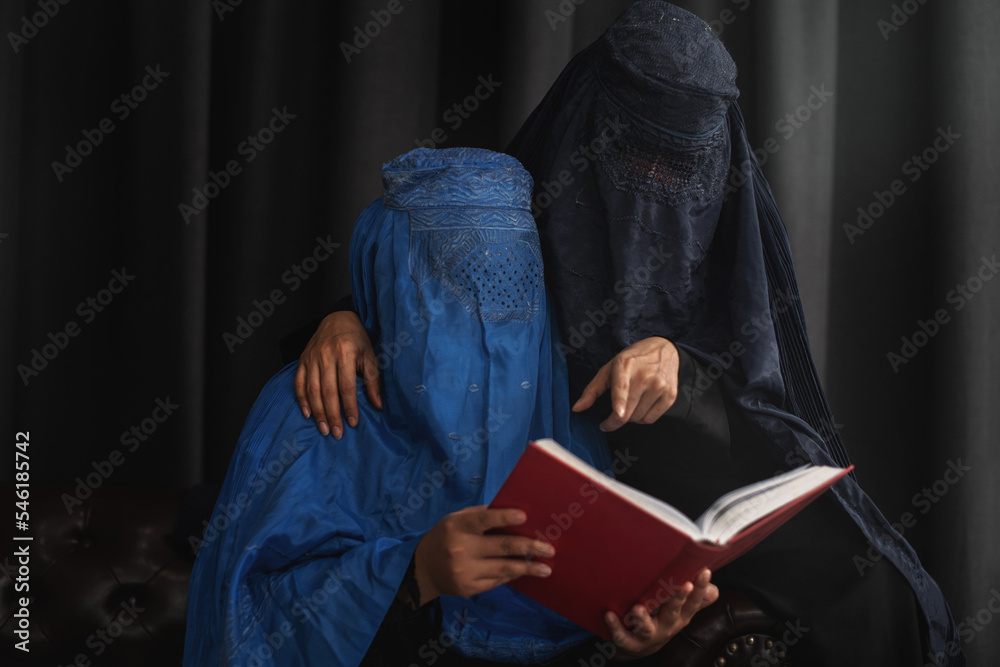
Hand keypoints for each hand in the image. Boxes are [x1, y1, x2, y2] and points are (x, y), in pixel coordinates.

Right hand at [294, 311, 380, 438]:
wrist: (338, 317)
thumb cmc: (357, 338)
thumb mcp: (370, 356)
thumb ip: (373, 380)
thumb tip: (378, 405)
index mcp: (345, 353)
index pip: (346, 386)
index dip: (349, 406)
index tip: (353, 423)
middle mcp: (326, 355)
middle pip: (327, 391)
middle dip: (332, 415)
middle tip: (336, 433)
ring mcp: (312, 358)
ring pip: (312, 390)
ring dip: (318, 412)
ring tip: (323, 429)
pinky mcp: (303, 360)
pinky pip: (299, 383)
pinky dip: (302, 400)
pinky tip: (308, 414)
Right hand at [413, 506, 554, 605]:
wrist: (424, 568)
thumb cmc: (447, 536)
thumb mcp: (457, 519)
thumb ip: (481, 515)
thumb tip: (515, 514)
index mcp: (457, 526)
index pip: (484, 519)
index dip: (505, 517)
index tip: (525, 516)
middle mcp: (461, 549)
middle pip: (502, 546)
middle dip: (529, 547)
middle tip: (548, 548)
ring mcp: (465, 571)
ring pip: (504, 568)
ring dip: (528, 567)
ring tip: (546, 568)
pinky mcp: (469, 588)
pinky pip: (498, 580)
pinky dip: (513, 574)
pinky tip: (525, 571)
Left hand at [572, 337, 680, 431]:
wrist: (665, 349)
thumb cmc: (632, 360)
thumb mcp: (609, 368)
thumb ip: (592, 390)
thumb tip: (577, 408)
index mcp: (625, 366)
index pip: (622, 387)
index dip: (620, 403)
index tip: (616, 414)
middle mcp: (645, 376)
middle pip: (627, 411)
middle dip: (614, 421)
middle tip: (607, 422)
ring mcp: (659, 386)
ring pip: (638, 418)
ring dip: (629, 418)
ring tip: (628, 405)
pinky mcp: (670, 395)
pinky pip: (651, 419)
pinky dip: (642, 418)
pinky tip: (640, 406)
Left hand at [607, 568, 718, 659]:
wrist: (640, 647)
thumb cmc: (662, 620)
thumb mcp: (681, 610)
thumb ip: (697, 598)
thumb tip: (714, 587)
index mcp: (680, 616)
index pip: (694, 601)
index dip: (701, 588)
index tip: (705, 570)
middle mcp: (667, 626)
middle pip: (674, 612)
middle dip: (678, 599)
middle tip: (684, 585)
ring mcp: (649, 635)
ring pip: (647, 629)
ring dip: (642, 619)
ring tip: (637, 608)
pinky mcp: (630, 642)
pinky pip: (623, 637)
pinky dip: (615, 627)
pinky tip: (609, 614)